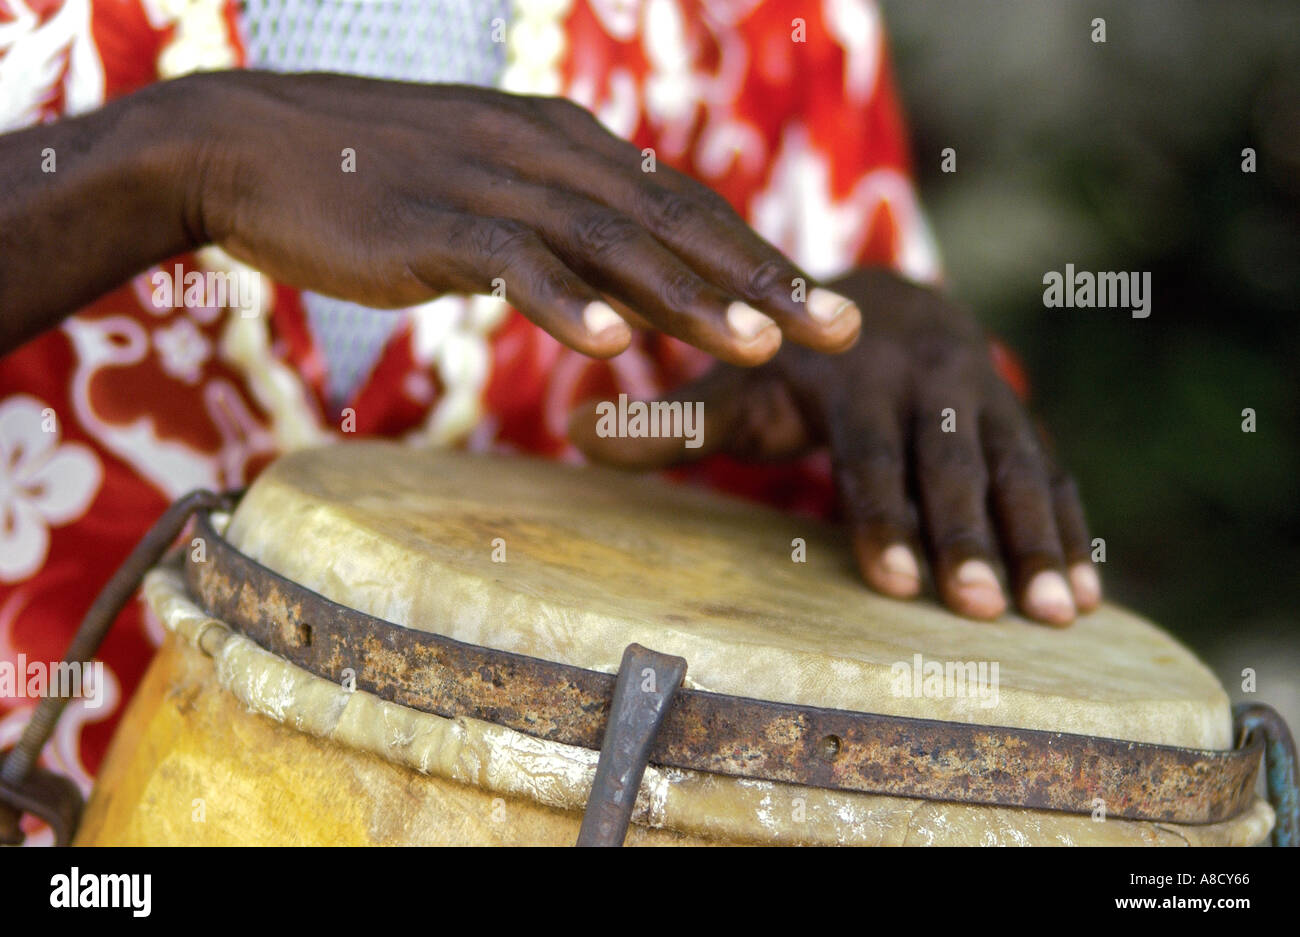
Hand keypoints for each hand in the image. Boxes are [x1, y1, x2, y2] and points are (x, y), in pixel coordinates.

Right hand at [188, 72, 859, 363]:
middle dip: (762, 281)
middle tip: (839, 332)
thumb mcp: (487, 192)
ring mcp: (489, 184)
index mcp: (566, 148)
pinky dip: (563, 302)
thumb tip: (620, 295)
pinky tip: (613, 345)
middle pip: (673, 224)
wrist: (250, 144)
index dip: (759, 260)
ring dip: (688, 296)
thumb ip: (558, 234)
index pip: (682, 208)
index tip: (824, 310)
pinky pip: (510, 263)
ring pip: (609, 242)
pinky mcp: (430, 223)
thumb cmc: (375, 180)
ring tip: (757, 347)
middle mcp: (545, 155)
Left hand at [569, 267, 1100, 625]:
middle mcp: (928, 378)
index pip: (868, 453)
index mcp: (853, 372)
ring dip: (1038, 540)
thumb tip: (572, 433)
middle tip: (984, 610)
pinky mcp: (1019, 421)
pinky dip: (1072, 531)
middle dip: (969, 538)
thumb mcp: (733, 386)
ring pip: (1015, 470)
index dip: (882, 517)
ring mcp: (983, 398)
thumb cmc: (790, 365)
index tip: (894, 584)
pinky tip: (1090, 599)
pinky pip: (1053, 474)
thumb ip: (664, 421)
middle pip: (951, 465)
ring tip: (1057, 615)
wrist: (889, 301)